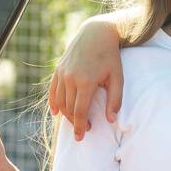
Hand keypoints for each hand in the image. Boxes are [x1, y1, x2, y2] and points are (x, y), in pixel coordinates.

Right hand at [48, 17, 124, 139]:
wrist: (96, 34)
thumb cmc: (110, 57)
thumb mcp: (118, 77)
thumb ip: (115, 100)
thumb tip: (111, 120)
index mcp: (86, 82)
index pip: (80, 111)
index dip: (80, 126)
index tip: (81, 137)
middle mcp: (71, 78)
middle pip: (69, 108)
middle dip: (74, 122)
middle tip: (83, 130)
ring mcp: (62, 73)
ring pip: (60, 101)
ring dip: (66, 114)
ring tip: (74, 121)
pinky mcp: (58, 69)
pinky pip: (53, 90)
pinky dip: (54, 103)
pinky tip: (56, 112)